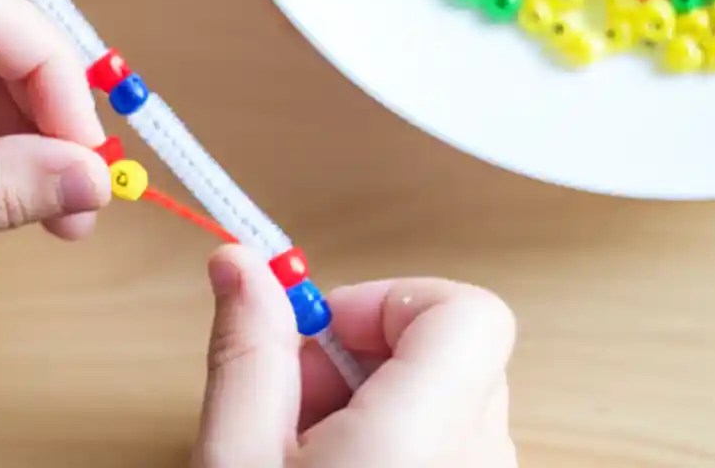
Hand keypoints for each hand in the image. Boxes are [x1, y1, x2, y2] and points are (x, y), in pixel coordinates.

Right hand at [192, 246, 516, 467]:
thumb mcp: (236, 461)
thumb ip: (246, 354)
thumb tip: (242, 266)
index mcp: (425, 437)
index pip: (464, 310)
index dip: (388, 300)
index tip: (322, 328)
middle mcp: (478, 460)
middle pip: (448, 351)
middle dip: (361, 356)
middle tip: (292, 403)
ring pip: (446, 402)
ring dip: (372, 405)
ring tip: (306, 453)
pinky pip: (452, 446)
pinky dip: (395, 444)